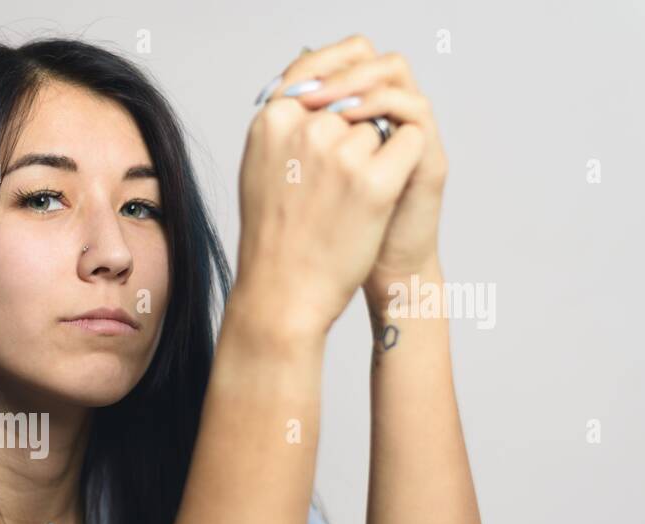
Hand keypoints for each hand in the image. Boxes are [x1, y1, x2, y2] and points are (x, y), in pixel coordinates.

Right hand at [237, 36, 426, 349]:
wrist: (282, 296)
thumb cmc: (273, 236)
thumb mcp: (261, 167)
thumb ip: (286, 122)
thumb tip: (314, 83)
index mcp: (272, 121)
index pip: (317, 81)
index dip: (328, 113)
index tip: (317, 156)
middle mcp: (305, 129)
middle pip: (351, 106)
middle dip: (349, 139)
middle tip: (327, 190)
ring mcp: (341, 153)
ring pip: (380, 126)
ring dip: (373, 156)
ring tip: (343, 204)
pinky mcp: (375, 179)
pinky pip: (409, 141)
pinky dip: (403, 163)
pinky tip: (377, 197)